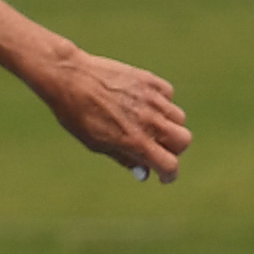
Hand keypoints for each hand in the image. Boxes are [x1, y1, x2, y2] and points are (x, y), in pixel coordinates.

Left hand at [24, 43, 192, 182]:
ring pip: (179, 118)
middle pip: (183, 140)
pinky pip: (168, 95)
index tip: (164, 176)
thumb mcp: (96, 143)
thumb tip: (145, 173)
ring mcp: (152, 99)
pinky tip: (143, 103)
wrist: (69, 77)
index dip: (169, 174)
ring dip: (169, 125)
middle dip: (174, 149)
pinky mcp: (150, 80)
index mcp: (135, 140)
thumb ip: (124, 157)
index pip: (169, 164)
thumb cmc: (77, 115)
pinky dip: (161, 102)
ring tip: (148, 124)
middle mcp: (149, 120)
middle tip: (158, 149)